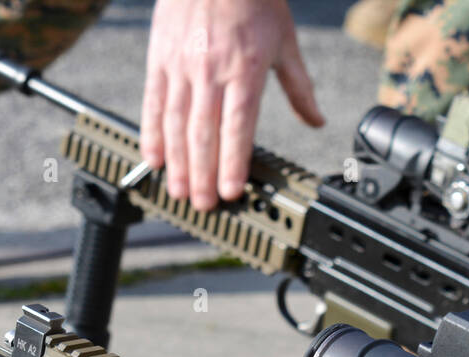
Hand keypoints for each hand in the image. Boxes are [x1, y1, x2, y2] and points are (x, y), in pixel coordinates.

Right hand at [141, 0, 324, 210]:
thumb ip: (298, 87)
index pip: (238, 127)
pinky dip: (152, 133)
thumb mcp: (284, 40)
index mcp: (244, 70)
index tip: (232, 191)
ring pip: (177, 124)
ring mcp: (181, 66)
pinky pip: (153, 103)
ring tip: (179, 192)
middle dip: (203, 174)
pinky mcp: (159, 59)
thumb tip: (317, 120)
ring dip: (177, 163)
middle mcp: (210, 71)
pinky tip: (153, 159)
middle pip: (205, 133)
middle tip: (204, 204)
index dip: (233, 162)